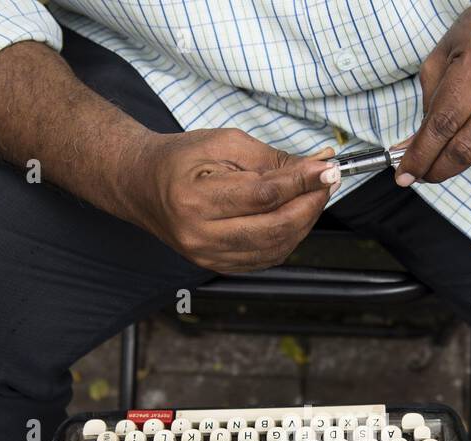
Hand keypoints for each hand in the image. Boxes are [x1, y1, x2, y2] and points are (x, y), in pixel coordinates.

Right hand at [116, 128, 338, 272]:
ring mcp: (207, 256)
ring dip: (304, 222)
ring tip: (313, 195)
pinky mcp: (216, 266)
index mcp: (195, 199)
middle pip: (274, 228)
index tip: (328, 168)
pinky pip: (265, 258)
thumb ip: (272, 159)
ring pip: (275, 247)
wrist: (142, 186)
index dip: (302, 182)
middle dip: (309, 204)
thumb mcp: (225, 144)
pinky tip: (294, 216)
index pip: (264, 195)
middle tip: (327, 182)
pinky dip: (288, 238)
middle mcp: (199, 235)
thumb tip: (318, 167)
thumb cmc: (180, 159)